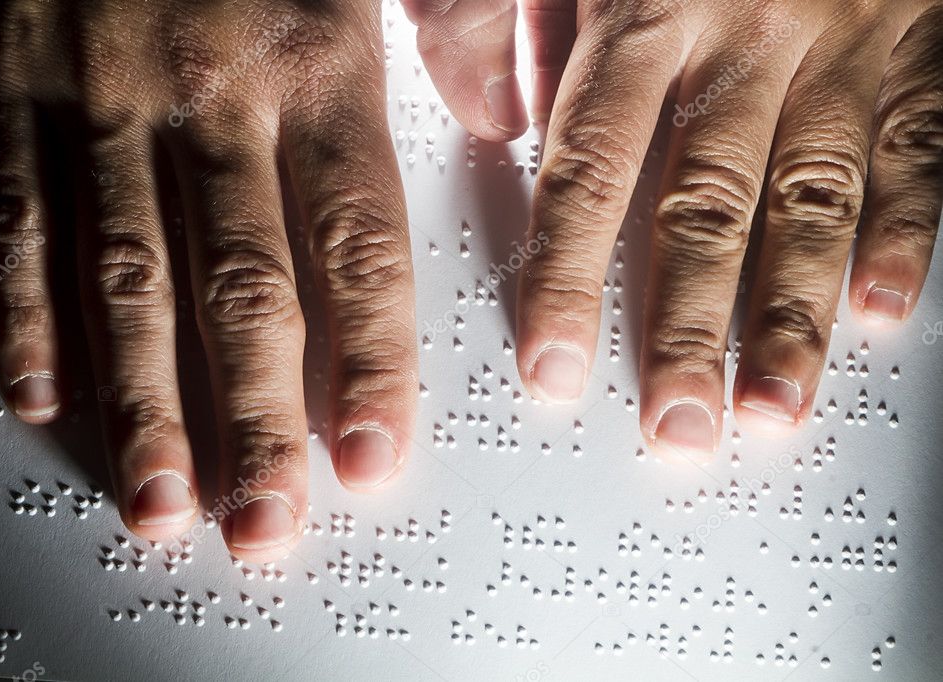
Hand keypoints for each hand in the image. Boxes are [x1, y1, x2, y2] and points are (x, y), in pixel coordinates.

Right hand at [0, 0, 416, 560]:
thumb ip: (454, 26)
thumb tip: (506, 119)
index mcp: (314, 65)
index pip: (354, 245)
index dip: (364, 362)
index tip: (371, 457)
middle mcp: (208, 98)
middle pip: (240, 288)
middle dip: (253, 418)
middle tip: (268, 522)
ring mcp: (100, 99)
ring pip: (126, 276)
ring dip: (145, 400)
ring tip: (164, 499)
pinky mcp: (13, 89)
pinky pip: (18, 214)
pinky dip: (25, 312)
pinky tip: (44, 396)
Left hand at [407, 0, 942, 456]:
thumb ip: (506, 14)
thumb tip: (483, 117)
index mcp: (646, 13)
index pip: (589, 172)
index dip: (567, 279)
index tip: (551, 369)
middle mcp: (743, 44)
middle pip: (703, 210)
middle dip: (688, 329)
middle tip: (676, 426)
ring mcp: (839, 50)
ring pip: (809, 201)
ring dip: (789, 314)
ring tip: (768, 406)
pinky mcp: (917, 50)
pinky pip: (916, 148)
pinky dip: (901, 230)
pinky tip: (880, 309)